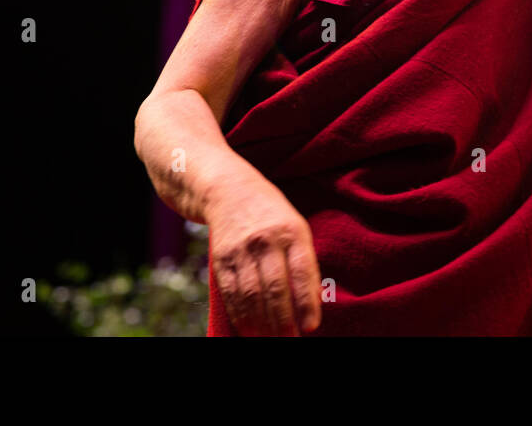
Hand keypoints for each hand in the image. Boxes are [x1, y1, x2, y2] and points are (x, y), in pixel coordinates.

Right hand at [205, 171, 323, 335]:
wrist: (228, 189)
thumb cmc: (272, 215)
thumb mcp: (296, 227)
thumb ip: (304, 262)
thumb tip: (311, 305)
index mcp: (292, 231)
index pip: (302, 271)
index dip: (306, 302)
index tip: (310, 327)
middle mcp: (266, 239)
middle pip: (275, 287)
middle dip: (283, 321)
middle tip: (290, 341)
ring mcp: (241, 248)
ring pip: (251, 294)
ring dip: (261, 324)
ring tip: (270, 340)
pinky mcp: (220, 258)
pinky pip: (231, 293)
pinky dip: (240, 316)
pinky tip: (249, 330)